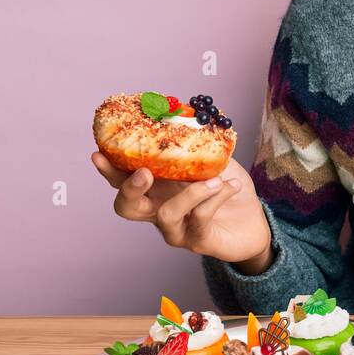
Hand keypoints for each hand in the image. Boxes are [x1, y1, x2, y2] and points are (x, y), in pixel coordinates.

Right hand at [91, 153, 272, 268]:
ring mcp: (176, 229)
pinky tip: (230, 186)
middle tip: (145, 172)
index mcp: (156, 188)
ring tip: (216, 180)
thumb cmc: (227, 187)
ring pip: (166, 214)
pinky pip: (199, 218)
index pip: (122, 180)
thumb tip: (189, 113)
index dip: (108, 169)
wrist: (255, 220)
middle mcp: (159, 210)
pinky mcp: (197, 241)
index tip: (98, 152)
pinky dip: (215, 198)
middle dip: (130, 188)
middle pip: (126, 206)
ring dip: (191, 193)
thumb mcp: (213, 159)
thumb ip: (198, 143)